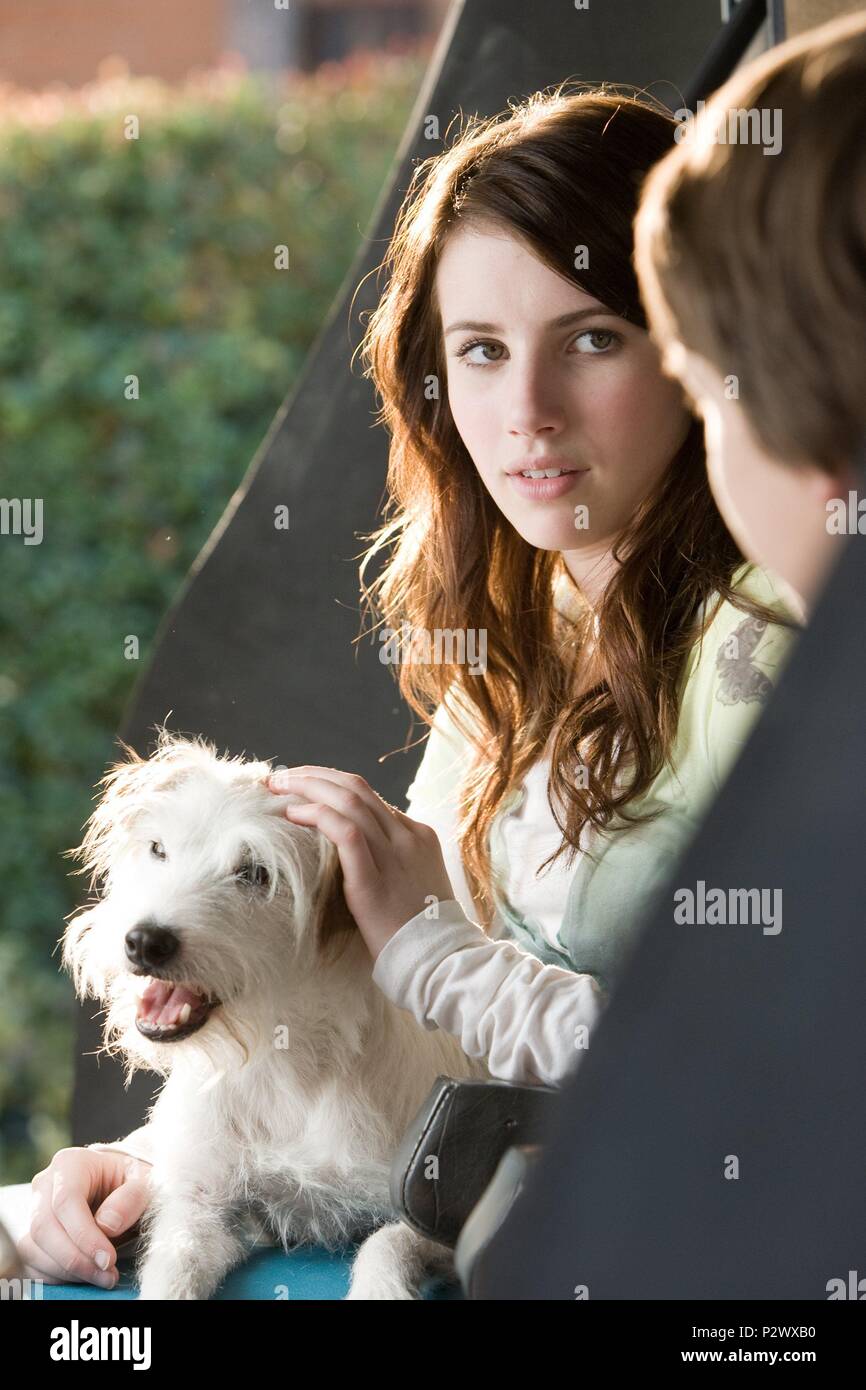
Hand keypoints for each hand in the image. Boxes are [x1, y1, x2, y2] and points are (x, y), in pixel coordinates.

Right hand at [19, 1147, 152, 1287]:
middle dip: (74, 1259)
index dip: (83, 1235)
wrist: (125, 1187)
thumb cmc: (135, 1181)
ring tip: (103, 1277)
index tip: (108, 1258)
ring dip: (66, 1271)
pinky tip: (86, 1277)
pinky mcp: (34, 1235)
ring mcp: (35, 1210)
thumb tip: (107, 1224)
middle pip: (44, 1227)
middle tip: (107, 1275)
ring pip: (34, 1248)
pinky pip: (32, 1263)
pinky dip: (56, 1276)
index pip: (66, 1201)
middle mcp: (46, 1184)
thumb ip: (132, 1198)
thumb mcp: (146, 1182)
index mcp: (71, 1163)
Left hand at [266, 766, 455, 958]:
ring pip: (349, 799)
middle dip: (314, 775)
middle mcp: (408, 836)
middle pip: (356, 787)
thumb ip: (391, 861)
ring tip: (277, 787)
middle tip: (281, 777)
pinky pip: (346, 832)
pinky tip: (292, 814)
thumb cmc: (420, 932)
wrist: (440, 960)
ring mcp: (394, 854)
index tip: (302, 787)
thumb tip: (352, 851)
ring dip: (307, 786)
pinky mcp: (374, 878)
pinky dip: (316, 815)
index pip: (369, 796)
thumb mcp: (414, 884)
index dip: (331, 786)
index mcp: (418, 834)